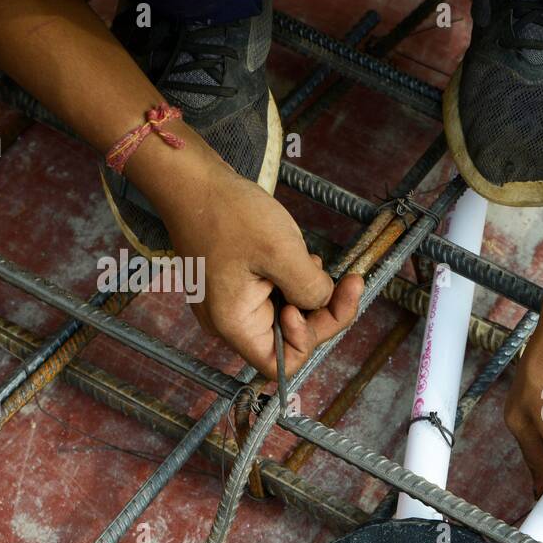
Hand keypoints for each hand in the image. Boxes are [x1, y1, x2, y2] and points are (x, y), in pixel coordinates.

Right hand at [149, 141, 360, 378]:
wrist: (193, 179)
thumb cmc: (229, 213)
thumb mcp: (282, 251)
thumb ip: (311, 289)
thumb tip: (323, 302)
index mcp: (234, 323)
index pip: (280, 363)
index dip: (309, 340)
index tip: (319, 303)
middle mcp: (231, 321)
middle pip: (289, 338)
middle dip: (322, 311)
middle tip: (349, 281)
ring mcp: (234, 302)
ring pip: (287, 314)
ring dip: (310, 292)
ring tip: (310, 258)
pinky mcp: (239, 284)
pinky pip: (276, 295)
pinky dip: (295, 280)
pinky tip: (300, 255)